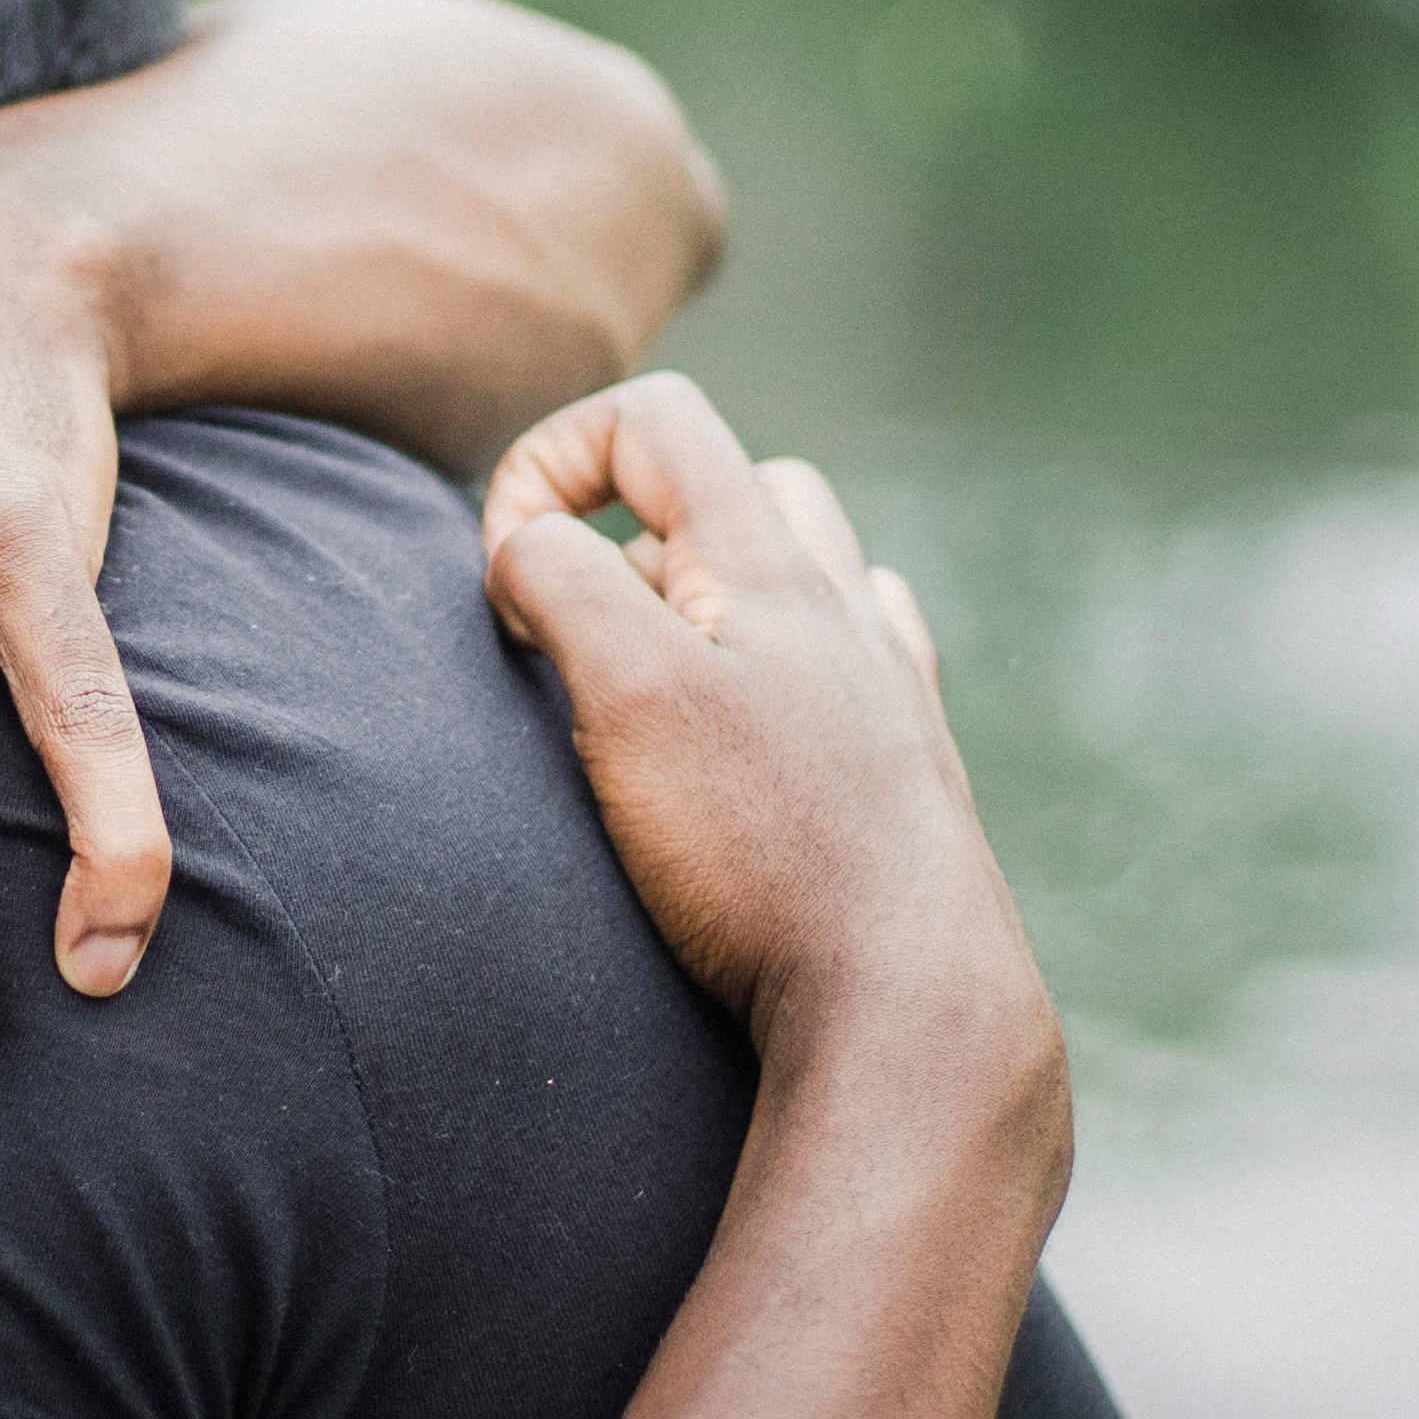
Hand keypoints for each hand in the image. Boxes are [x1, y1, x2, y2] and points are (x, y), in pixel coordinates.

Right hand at [479, 375, 1044, 1073]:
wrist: (908, 1000)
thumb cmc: (762, 849)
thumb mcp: (628, 694)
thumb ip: (563, 581)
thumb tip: (526, 547)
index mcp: (770, 563)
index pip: (654, 418)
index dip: (549, 463)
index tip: (509, 580)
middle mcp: (844, 602)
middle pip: (734, 484)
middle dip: (632, 529)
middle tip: (583, 642)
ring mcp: (887, 683)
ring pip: (801, 570)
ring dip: (711, 597)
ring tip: (658, 690)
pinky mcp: (909, 767)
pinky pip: (851, 660)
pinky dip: (786, 666)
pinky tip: (761, 735)